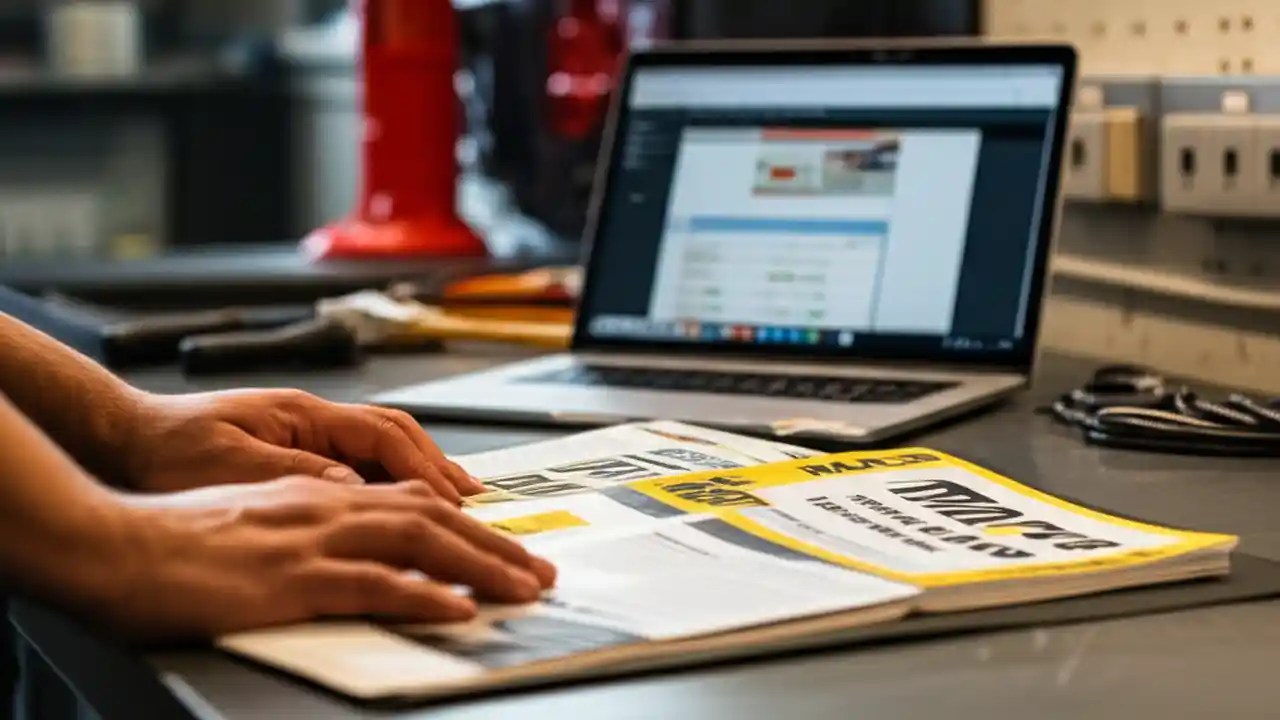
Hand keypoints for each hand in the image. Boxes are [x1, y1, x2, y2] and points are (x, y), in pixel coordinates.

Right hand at [100, 478, 555, 640]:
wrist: (115, 542)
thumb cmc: (175, 537)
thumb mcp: (256, 517)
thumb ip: (309, 524)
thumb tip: (353, 541)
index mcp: (318, 492)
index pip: (410, 500)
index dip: (464, 523)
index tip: (501, 547)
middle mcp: (326, 506)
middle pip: (431, 516)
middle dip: (493, 543)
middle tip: (538, 571)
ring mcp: (312, 541)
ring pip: (418, 541)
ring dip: (480, 565)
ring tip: (523, 587)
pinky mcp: (291, 578)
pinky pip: (372, 583)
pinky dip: (422, 594)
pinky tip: (457, 609)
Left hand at [122, 389, 484, 500]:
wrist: (125, 437)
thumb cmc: (166, 449)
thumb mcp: (233, 466)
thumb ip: (298, 475)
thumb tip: (355, 488)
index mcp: (301, 414)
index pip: (383, 435)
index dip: (424, 469)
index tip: (453, 499)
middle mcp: (311, 417)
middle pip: (395, 434)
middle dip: (439, 466)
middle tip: (474, 500)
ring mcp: (305, 431)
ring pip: (382, 445)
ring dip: (421, 470)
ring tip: (454, 499)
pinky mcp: (295, 449)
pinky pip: (359, 461)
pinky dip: (390, 479)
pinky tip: (400, 503)